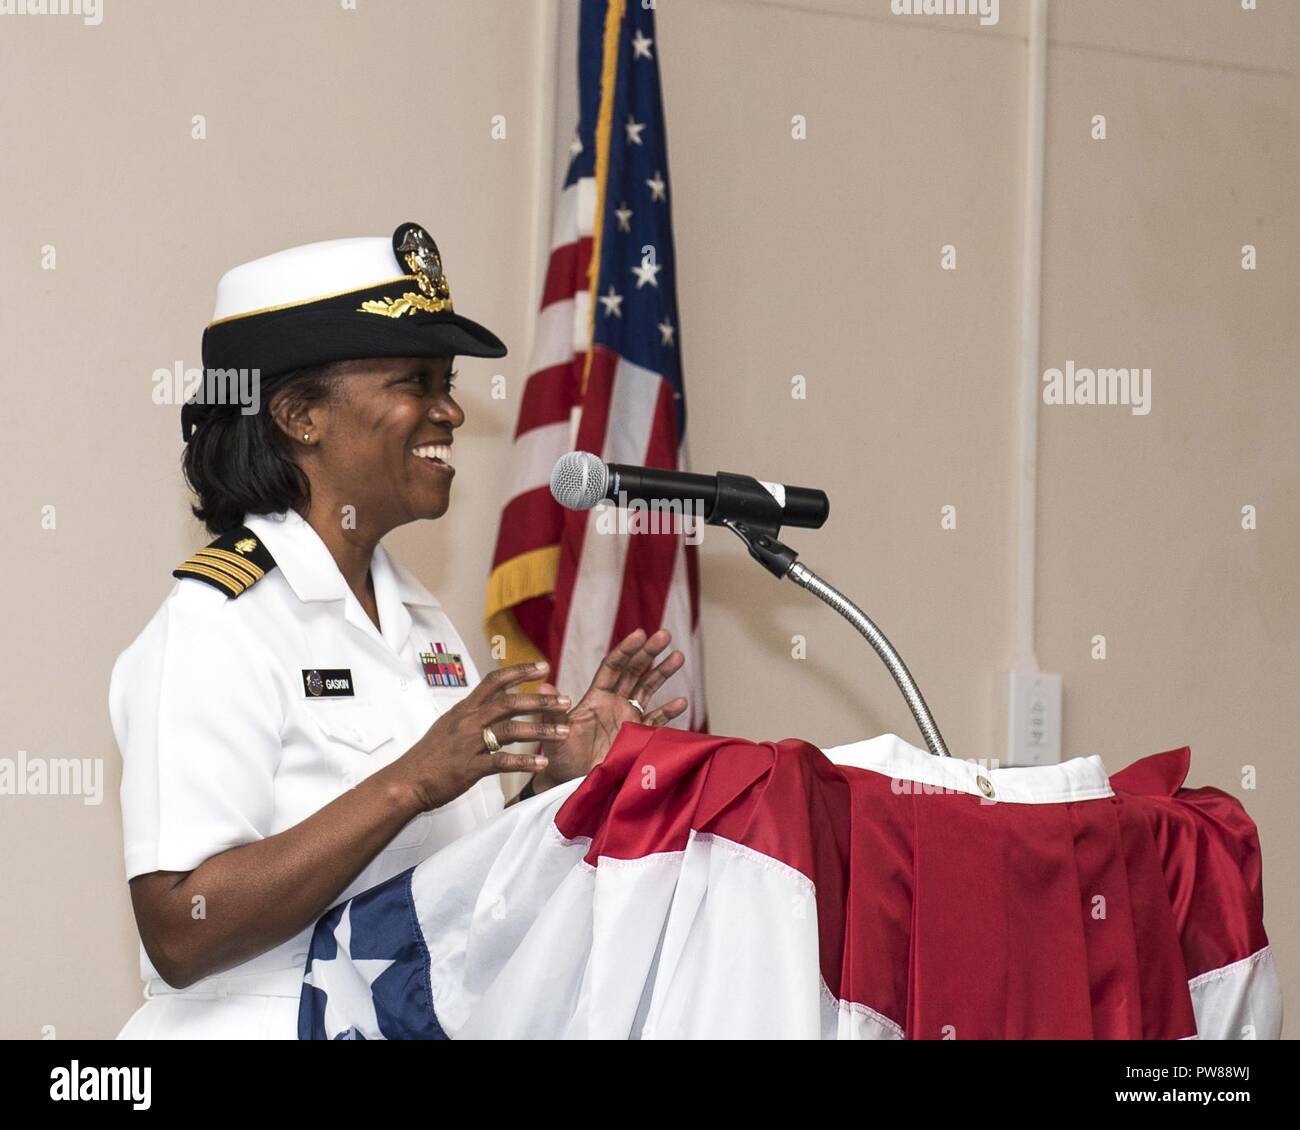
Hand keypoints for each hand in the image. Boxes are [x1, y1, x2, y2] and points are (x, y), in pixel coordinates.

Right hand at [388, 661, 572, 811]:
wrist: (407, 781)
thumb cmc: (429, 755)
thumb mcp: (449, 725)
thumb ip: (472, 714)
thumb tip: (491, 702)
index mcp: (464, 709)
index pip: (494, 681)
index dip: (520, 671)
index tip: (543, 666)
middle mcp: (468, 721)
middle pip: (508, 703)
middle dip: (539, 700)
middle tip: (565, 701)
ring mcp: (469, 744)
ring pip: (510, 731)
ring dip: (540, 731)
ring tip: (563, 733)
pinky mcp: (470, 767)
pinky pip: (502, 762)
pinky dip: (524, 763)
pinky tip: (542, 764)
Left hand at [531, 628, 687, 791]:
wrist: (569, 783)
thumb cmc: (558, 757)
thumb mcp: (554, 732)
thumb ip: (553, 710)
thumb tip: (543, 686)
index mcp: (595, 696)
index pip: (613, 666)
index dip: (626, 650)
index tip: (640, 633)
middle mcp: (614, 703)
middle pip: (634, 671)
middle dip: (649, 653)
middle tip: (665, 634)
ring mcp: (628, 718)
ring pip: (648, 689)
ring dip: (663, 673)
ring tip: (678, 656)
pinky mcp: (637, 737)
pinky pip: (656, 721)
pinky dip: (668, 711)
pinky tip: (681, 702)